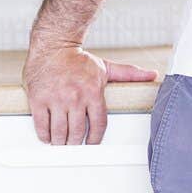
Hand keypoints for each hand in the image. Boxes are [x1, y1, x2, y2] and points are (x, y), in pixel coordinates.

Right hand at [22, 43, 155, 144]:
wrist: (53, 47)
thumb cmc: (79, 61)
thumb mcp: (106, 67)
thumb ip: (129, 74)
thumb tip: (152, 75)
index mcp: (93, 92)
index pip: (99, 124)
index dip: (96, 138)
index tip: (93, 143)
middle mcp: (75, 97)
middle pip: (77, 132)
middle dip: (77, 143)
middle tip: (75, 145)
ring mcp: (56, 99)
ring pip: (59, 132)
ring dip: (61, 142)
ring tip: (62, 143)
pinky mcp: (38, 100)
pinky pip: (42, 125)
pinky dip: (45, 136)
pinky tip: (49, 137)